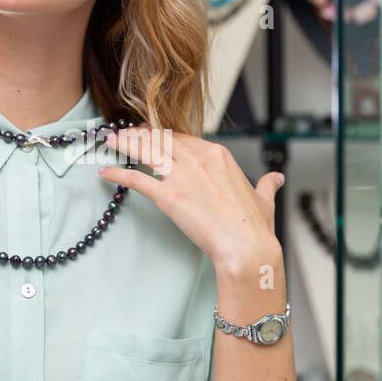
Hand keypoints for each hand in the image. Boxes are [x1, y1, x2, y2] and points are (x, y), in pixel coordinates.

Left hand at [97, 123, 283, 271]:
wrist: (246, 247)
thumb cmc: (255, 227)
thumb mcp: (264, 199)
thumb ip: (266, 185)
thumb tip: (276, 179)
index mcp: (218, 155)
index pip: (183, 138)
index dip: (163, 135)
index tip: (151, 133)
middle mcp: (198, 159)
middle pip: (160, 139)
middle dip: (139, 134)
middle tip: (124, 132)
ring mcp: (181, 176)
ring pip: (145, 151)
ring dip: (125, 144)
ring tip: (110, 141)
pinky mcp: (168, 196)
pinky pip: (136, 179)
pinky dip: (118, 174)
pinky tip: (105, 172)